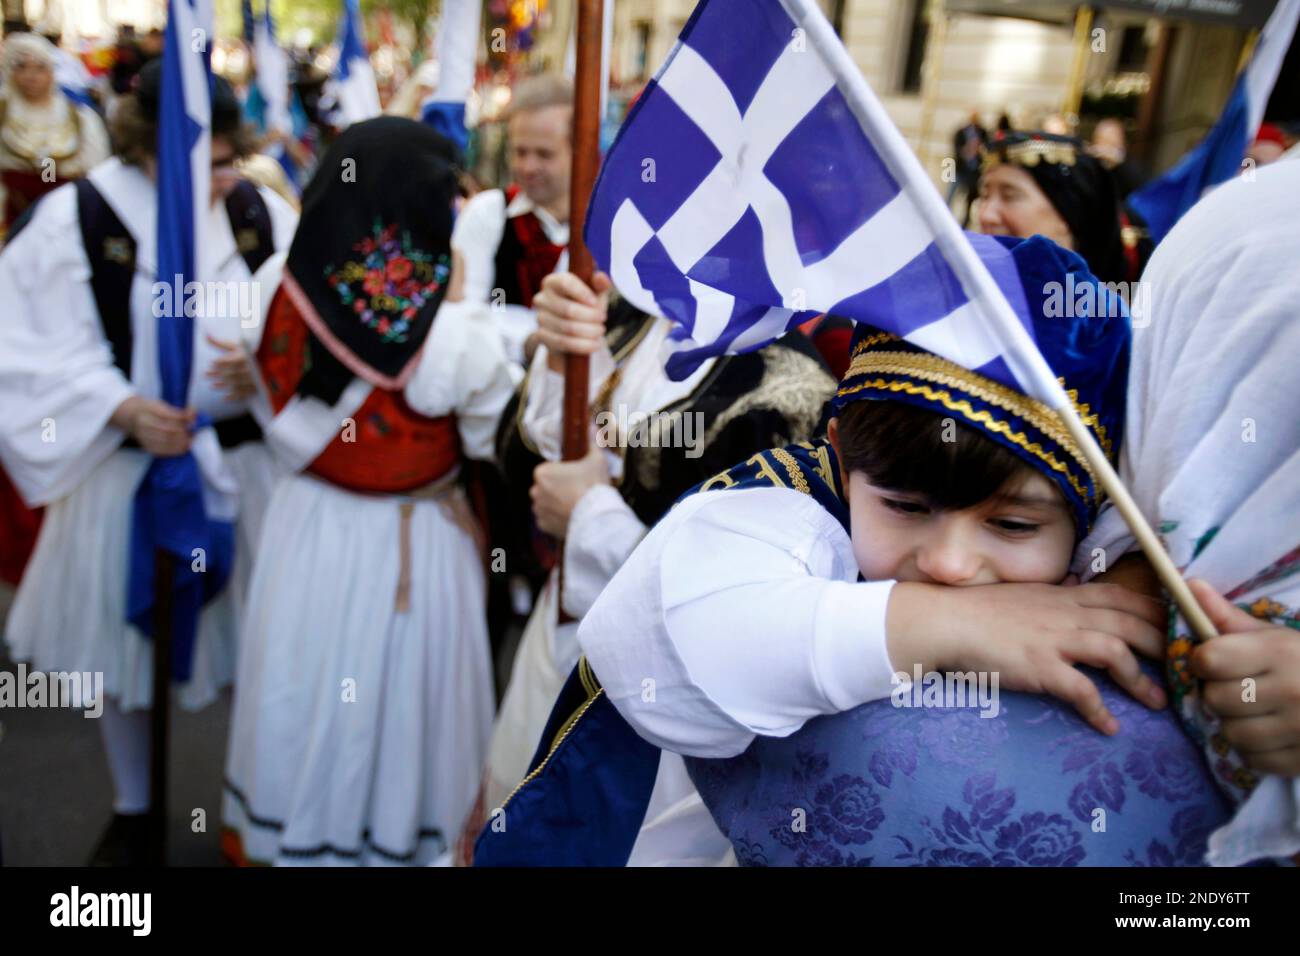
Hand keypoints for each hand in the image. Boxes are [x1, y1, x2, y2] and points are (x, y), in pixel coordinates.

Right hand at [110, 395, 194, 456]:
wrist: (130, 416)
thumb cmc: (150, 410)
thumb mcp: (161, 405)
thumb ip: (177, 411)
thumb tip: (193, 414)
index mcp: (148, 410)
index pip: (168, 415)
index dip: (182, 418)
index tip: (193, 419)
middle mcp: (144, 423)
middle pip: (167, 430)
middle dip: (183, 433)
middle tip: (193, 433)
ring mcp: (143, 436)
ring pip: (165, 442)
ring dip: (181, 443)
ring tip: (190, 441)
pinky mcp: (145, 446)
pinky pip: (162, 451)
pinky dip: (174, 451)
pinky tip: (183, 448)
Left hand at [204, 335, 257, 401]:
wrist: (270, 364)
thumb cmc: (249, 352)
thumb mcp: (237, 346)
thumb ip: (220, 343)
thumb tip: (205, 335)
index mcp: (247, 356)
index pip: (232, 360)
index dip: (221, 362)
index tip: (212, 363)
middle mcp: (251, 368)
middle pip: (231, 372)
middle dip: (217, 374)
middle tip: (205, 375)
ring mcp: (255, 379)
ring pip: (236, 383)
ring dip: (223, 385)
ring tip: (212, 386)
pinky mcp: (257, 388)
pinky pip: (244, 394)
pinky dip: (234, 397)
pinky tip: (224, 398)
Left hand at [530, 445, 610, 538]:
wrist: (595, 515)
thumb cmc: (593, 485)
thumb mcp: (596, 459)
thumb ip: (592, 442)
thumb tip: (592, 426)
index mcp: (542, 473)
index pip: (548, 471)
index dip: (563, 474)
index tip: (575, 478)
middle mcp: (535, 491)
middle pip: (545, 488)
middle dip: (557, 489)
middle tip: (576, 492)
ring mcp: (538, 510)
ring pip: (546, 504)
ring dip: (556, 505)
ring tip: (575, 506)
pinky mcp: (544, 526)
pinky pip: (548, 520)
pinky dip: (556, 519)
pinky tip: (570, 516)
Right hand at [533, 270, 612, 372]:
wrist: (572, 328)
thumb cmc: (584, 304)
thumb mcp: (594, 292)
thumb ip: (600, 284)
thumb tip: (601, 278)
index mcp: (553, 282)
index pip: (565, 283)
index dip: (582, 293)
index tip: (595, 302)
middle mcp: (542, 298)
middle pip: (567, 309)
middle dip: (590, 316)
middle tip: (603, 319)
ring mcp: (540, 318)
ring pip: (567, 328)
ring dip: (589, 332)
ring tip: (600, 331)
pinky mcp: (542, 336)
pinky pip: (564, 342)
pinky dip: (583, 345)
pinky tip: (594, 344)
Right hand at [887, 580, 1167, 735]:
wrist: (944, 621)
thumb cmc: (977, 610)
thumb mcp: (1024, 597)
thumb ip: (1053, 601)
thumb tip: (1073, 598)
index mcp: (1063, 595)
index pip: (1121, 595)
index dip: (1154, 609)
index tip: (1175, 625)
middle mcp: (1065, 613)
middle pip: (1130, 622)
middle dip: (1163, 644)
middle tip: (1183, 667)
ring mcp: (1054, 638)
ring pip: (1115, 651)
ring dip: (1141, 679)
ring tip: (1158, 702)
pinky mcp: (1040, 666)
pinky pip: (1081, 690)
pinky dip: (1100, 710)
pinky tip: (1110, 727)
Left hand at [1188, 579, 1299, 775]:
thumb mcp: (1276, 636)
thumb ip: (1228, 617)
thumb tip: (1189, 585)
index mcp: (1280, 653)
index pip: (1209, 660)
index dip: (1204, 660)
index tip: (1215, 661)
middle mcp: (1291, 691)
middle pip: (1214, 699)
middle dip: (1220, 693)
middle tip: (1239, 688)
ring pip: (1231, 733)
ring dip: (1236, 724)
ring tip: (1256, 712)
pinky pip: (1253, 759)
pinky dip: (1256, 750)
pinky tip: (1271, 733)